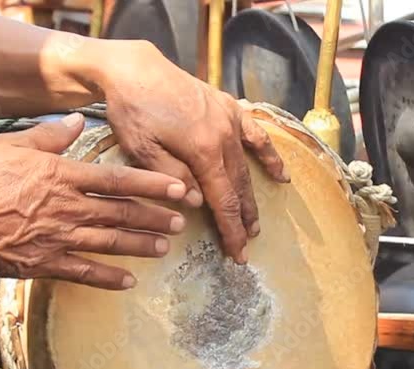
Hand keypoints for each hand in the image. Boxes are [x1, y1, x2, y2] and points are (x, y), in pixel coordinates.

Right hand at [0, 114, 187, 289]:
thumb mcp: (10, 145)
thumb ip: (48, 138)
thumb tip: (77, 123)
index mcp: (60, 175)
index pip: (117, 179)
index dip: (151, 184)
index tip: (178, 188)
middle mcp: (66, 208)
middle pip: (121, 212)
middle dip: (154, 217)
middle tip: (181, 221)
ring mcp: (56, 238)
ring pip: (109, 242)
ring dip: (140, 245)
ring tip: (166, 248)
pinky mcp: (43, 264)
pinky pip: (83, 272)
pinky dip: (107, 277)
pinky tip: (128, 281)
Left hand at [100, 42, 289, 263]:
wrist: (133, 69)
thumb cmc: (132, 111)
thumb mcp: (143, 151)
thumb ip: (174, 178)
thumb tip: (200, 203)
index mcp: (203, 150)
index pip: (223, 200)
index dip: (231, 229)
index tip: (238, 254)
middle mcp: (224, 136)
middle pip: (238, 186)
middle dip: (243, 219)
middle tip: (247, 245)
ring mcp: (229, 119)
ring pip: (246, 166)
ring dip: (252, 196)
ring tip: (256, 222)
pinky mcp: (227, 106)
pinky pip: (255, 134)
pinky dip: (269, 155)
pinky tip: (280, 174)